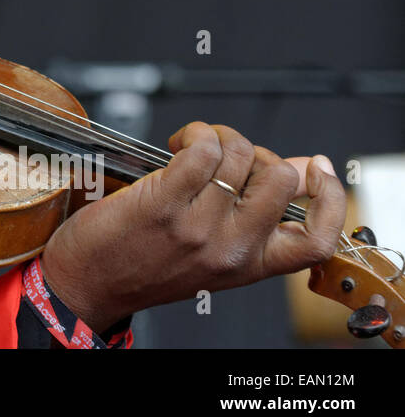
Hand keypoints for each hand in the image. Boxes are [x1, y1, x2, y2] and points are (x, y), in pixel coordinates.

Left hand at [40, 121, 345, 330]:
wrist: (85, 283)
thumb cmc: (142, 263)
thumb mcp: (210, 255)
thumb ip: (249, 220)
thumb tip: (295, 169)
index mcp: (250, 265)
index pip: (318, 239)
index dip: (331, 198)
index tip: (317, 169)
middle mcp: (231, 250)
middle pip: (281, 180)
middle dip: (258, 151)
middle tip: (228, 154)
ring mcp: (198, 229)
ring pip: (240, 155)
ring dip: (218, 134)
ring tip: (193, 146)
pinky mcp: (162, 206)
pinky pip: (201, 151)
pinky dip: (195, 133)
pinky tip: (178, 143)